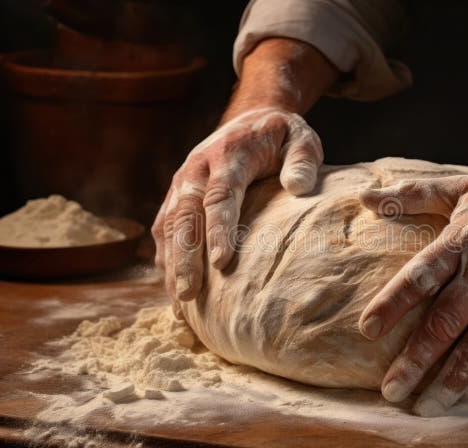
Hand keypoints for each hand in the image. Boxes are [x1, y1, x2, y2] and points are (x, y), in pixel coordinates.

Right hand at [152, 107, 322, 317]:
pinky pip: (164, 230)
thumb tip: (299, 188)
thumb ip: (303, 160)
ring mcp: (182, 183)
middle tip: (190, 295)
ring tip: (181, 307)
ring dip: (172, 266)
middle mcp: (196, 169)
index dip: (218, 228)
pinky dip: (167, 260)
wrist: (250, 120)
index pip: (220, 194)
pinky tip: (175, 293)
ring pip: (169, 227)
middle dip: (185, 257)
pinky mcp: (176, 197)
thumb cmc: (280, 136)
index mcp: (228, 154)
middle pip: (185, 215)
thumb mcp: (301, 138)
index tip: (221, 262)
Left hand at [357, 174, 467, 415]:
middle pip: (448, 321)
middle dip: (417, 359)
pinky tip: (463, 395)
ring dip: (452, 381)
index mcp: (466, 240)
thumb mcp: (461, 188)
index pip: (422, 275)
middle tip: (390, 389)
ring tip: (424, 406)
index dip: (394, 303)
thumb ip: (412, 195)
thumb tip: (364, 196)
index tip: (366, 331)